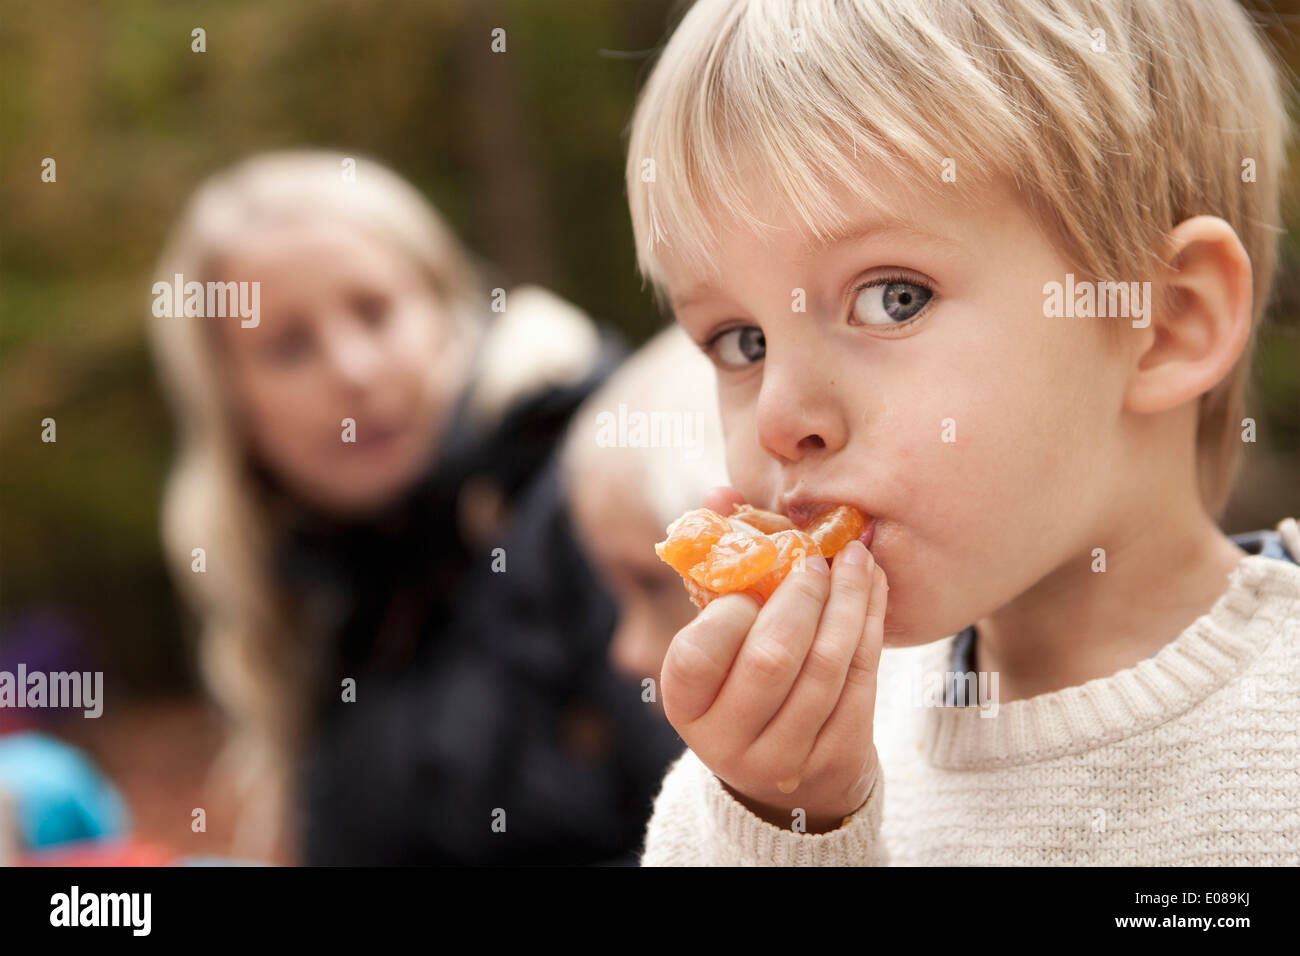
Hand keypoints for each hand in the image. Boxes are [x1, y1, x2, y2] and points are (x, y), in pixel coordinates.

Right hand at [661, 487, 887, 832]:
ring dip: (848, 601)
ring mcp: (786, 757)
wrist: (785, 776)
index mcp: (685, 706)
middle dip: (803, 597)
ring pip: (826, 667)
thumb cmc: (741, 679)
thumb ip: (715, 568)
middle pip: (773, 659)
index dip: (729, 611)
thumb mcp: (715, 638)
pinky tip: (873, 588)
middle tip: (817, 558)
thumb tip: (721, 493)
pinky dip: (871, 624)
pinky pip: (862, 680)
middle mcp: (728, 741)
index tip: (752, 580)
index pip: (697, 655)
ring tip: (857, 558)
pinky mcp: (837, 757)